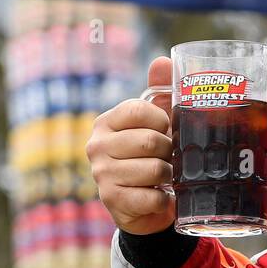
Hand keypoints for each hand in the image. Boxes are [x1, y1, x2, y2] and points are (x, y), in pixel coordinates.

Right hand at [86, 55, 174, 234]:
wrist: (142, 207)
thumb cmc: (151, 157)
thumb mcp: (156, 123)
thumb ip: (160, 91)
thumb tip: (163, 61)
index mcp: (107, 122)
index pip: (140, 110)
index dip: (163, 121)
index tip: (166, 130)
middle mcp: (97, 145)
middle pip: (151, 142)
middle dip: (169, 152)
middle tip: (169, 158)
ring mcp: (101, 174)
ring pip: (155, 169)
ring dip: (169, 176)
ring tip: (164, 177)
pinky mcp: (111, 200)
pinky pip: (153, 196)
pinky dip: (164, 199)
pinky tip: (160, 197)